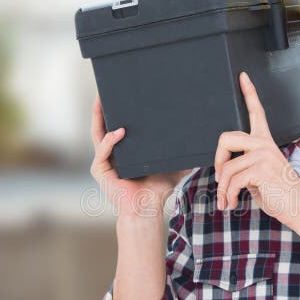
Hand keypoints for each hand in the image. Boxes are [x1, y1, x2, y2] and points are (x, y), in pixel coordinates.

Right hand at [90, 95, 189, 216]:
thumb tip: (203, 141)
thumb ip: (183, 154)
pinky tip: (119, 131)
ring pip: (97, 134)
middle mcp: (111, 152)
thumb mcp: (173, 165)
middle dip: (101, 107)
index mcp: (124, 149)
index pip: (117, 124)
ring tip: (101, 101)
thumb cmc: (157, 190)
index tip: (121, 91)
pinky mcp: (100, 170)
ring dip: (98, 117)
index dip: (117, 109)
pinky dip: (110, 141)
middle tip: (105, 89)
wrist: (147, 209)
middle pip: (102, 124)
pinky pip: (103, 152)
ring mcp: (104, 160)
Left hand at [214, 72, 299, 224]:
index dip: (249, 93)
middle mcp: (264, 144)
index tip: (243, 76)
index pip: (257, 112)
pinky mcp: (261, 168)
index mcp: (265, 143)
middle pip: (225, 138)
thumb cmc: (280, 195)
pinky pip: (232, 180)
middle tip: (219, 180)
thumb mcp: (259, 176)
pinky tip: (233, 203)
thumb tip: (222, 170)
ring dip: (223, 189)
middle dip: (216, 161)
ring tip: (227, 201)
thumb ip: (245, 166)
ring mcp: (263, 154)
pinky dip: (228, 195)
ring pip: (226, 168)